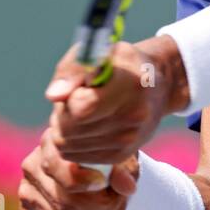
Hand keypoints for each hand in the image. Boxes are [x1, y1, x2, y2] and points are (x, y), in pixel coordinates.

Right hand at [18, 130, 138, 209]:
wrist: (92, 163)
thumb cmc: (106, 155)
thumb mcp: (119, 155)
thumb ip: (123, 169)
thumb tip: (128, 188)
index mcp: (52, 144)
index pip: (62, 173)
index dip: (87, 184)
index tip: (108, 185)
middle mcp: (32, 167)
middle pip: (67, 204)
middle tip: (124, 202)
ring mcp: (27, 193)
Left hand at [43, 36, 188, 167]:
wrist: (155, 87)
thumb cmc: (117, 65)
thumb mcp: (96, 53)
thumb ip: (72, 71)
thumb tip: (53, 96)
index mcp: (131, 82)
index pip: (82, 107)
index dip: (67, 100)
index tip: (74, 89)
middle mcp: (135, 114)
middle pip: (70, 130)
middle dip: (61, 115)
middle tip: (71, 101)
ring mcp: (130, 138)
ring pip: (68, 146)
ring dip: (64, 130)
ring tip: (80, 112)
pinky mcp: (122, 155)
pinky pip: (77, 156)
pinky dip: (73, 142)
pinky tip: (86, 126)